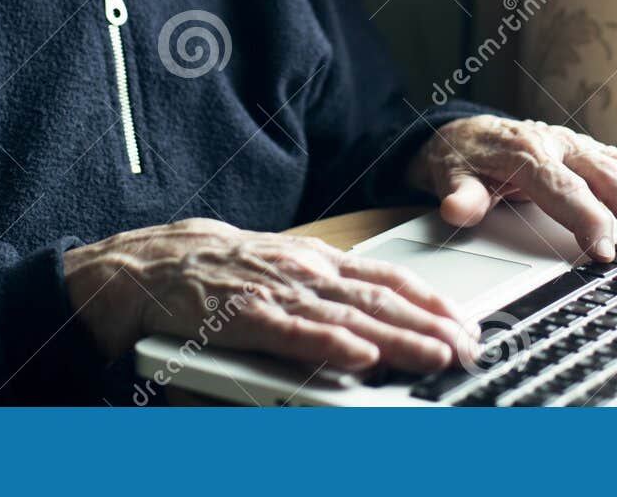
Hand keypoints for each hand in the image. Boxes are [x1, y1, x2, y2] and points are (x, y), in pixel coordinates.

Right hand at [63, 218, 477, 373]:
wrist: (147, 262)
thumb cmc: (216, 271)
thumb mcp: (278, 269)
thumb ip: (323, 293)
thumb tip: (372, 322)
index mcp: (314, 260)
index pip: (386, 276)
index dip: (431, 299)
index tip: (466, 322)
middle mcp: (302, 271)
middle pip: (379, 298)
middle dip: (430, 324)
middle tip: (470, 348)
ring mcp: (273, 292)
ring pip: (346, 317)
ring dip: (397, 338)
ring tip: (435, 355)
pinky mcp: (241, 317)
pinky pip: (292, 333)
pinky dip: (329, 345)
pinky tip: (360, 356)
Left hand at [407, 115, 616, 260]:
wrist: (470, 134)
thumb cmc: (465, 159)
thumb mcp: (451, 177)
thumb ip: (460, 195)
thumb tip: (458, 209)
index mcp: (526, 153)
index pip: (563, 186)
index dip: (587, 218)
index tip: (604, 251)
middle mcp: (558, 144)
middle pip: (606, 173)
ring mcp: (579, 146)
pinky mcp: (593, 151)